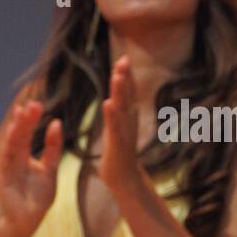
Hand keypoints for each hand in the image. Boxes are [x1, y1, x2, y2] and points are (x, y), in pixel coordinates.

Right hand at [0, 100, 63, 234]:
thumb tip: (56, 123)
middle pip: (20, 135)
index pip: (27, 134)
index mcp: (24, 156)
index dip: (31, 120)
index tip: (35, 104)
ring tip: (22, 113)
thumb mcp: (51, 169)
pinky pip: (5, 157)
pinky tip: (14, 132)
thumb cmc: (38, 197)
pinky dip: (9, 144)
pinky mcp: (1, 176)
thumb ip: (53, 149)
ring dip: (17, 128)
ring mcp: (6, 167)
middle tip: (32, 104)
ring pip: (12, 143)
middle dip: (25, 120)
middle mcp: (14, 159)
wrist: (28, 219)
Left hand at [100, 56, 145, 194]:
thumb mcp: (119, 127)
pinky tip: (108, 103)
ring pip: (122, 108)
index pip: (128, 92)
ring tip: (116, 76)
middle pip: (127, 95)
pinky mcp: (117, 144)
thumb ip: (119, 112)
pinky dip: (111, 115)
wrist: (124, 177)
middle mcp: (129, 121)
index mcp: (128, 116)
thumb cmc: (119, 152)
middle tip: (124, 59)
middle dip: (125, 77)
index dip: (126, 76)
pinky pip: (114, 127)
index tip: (123, 58)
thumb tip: (116, 97)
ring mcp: (124, 132)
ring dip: (120, 92)